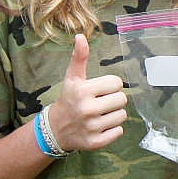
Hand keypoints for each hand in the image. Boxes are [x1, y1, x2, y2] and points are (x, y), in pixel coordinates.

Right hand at [47, 34, 127, 151]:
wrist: (56, 129)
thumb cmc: (68, 99)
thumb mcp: (72, 78)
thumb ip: (79, 57)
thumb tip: (81, 36)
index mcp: (83, 91)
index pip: (117, 83)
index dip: (110, 85)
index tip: (99, 90)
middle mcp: (87, 110)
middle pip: (122, 99)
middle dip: (113, 99)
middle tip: (100, 102)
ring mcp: (91, 127)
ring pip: (122, 116)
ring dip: (114, 114)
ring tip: (100, 114)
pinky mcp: (95, 142)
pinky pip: (119, 131)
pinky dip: (112, 129)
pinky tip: (100, 126)